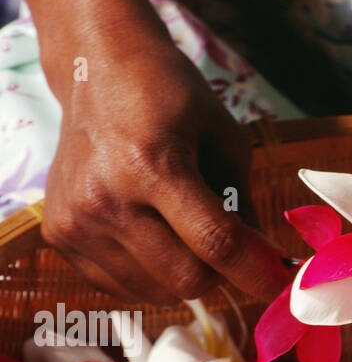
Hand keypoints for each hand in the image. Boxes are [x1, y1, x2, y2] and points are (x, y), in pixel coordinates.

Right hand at [41, 20, 288, 305]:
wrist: (94, 68)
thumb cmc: (167, 97)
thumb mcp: (224, 138)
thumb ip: (245, 205)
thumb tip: (265, 264)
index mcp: (153, 164)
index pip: (217, 243)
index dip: (258, 272)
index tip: (282, 285)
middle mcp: (107, 197)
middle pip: (187, 280)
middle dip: (219, 273)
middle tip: (223, 244)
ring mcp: (77, 221)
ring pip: (157, 293)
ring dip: (182, 274)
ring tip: (176, 226)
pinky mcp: (59, 235)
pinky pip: (123, 288)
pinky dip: (149, 274)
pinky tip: (147, 232)